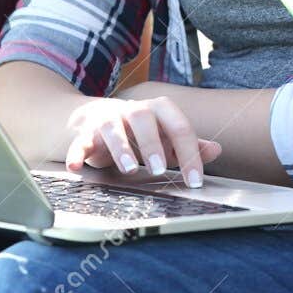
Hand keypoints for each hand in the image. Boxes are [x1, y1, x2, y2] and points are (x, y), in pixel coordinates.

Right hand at [65, 95, 222, 187]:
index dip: (189, 153)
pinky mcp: (85, 134)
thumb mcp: (165, 136)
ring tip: (129, 169)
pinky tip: (76, 167)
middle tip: (159, 169)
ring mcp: (107, 120)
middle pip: (143, 117)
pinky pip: (80, 142)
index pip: (178, 126)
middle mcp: (132, 111)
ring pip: (112, 128)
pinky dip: (77, 153)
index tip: (195, 182)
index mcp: (157, 110)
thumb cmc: (139, 131)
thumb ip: (188, 144)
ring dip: (120, 148)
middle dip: (152, 143)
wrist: (96, 118)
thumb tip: (216, 150)